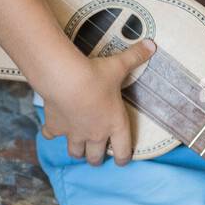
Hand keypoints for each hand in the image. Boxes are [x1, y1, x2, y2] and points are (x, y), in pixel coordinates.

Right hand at [40, 38, 155, 165]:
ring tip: (77, 145)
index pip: (123, 151)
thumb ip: (135, 57)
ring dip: (77, 151)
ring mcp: (73, 133)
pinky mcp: (55, 127)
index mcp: (114, 124)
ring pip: (75, 152)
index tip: (122, 160)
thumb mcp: (118, 65)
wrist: (66, 80)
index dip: (124, 158)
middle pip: (95, 157)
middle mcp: (94, 134)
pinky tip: (53, 127)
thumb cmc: (96, 76)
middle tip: (96, 155)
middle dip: (96, 158)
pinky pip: (51, 136)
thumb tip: (152, 45)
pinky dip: (52, 133)